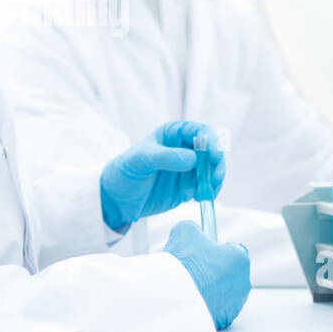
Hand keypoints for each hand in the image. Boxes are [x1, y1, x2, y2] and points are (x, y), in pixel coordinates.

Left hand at [100, 121, 226, 231]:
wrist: (116, 200)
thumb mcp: (139, 161)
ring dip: (214, 181)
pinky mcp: (188, 187)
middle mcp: (183, 149)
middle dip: (216, 164)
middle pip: (211, 151)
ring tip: (204, 194)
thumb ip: (164, 157)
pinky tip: (201, 199)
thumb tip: (192, 158)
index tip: (213, 157)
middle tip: (214, 179)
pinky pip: (206, 187)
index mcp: (172, 134)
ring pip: (212, 170)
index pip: (199, 131)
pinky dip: (209, 192)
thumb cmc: (124, 173)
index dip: (211, 141)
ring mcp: (187, 169)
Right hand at [163, 220, 250, 329]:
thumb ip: (194, 229)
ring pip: (223, 292)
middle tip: (193, 269)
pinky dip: (205, 305)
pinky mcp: (224, 320)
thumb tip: (191, 232)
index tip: (203, 251)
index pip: (233, 250)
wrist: (175, 294)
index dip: (217, 249)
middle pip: (229, 272)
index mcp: (240, 259)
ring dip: (210, 288)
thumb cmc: (185, 261)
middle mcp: (243, 282)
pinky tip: (190, 299)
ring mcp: (235, 304)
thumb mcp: (185, 230)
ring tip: (188, 285)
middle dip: (214, 270)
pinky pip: (215, 309)